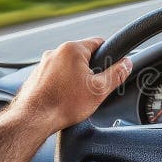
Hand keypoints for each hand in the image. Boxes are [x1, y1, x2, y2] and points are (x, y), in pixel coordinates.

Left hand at [9, 37, 131, 134]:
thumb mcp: (99, 90)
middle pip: (83, 55)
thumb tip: (127, 63)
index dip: (108, 55)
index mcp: (72, 49)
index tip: (111, 68)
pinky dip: (62, 83)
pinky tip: (63, 98)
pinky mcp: (36, 75)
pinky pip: (56, 74)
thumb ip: (117, 74)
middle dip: (91, 69)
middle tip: (93, 88)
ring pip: (68, 66)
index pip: (99, 42)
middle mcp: (55, 52)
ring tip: (76, 96)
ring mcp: (43, 63)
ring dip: (76, 77)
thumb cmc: (64, 104)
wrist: (34, 119)